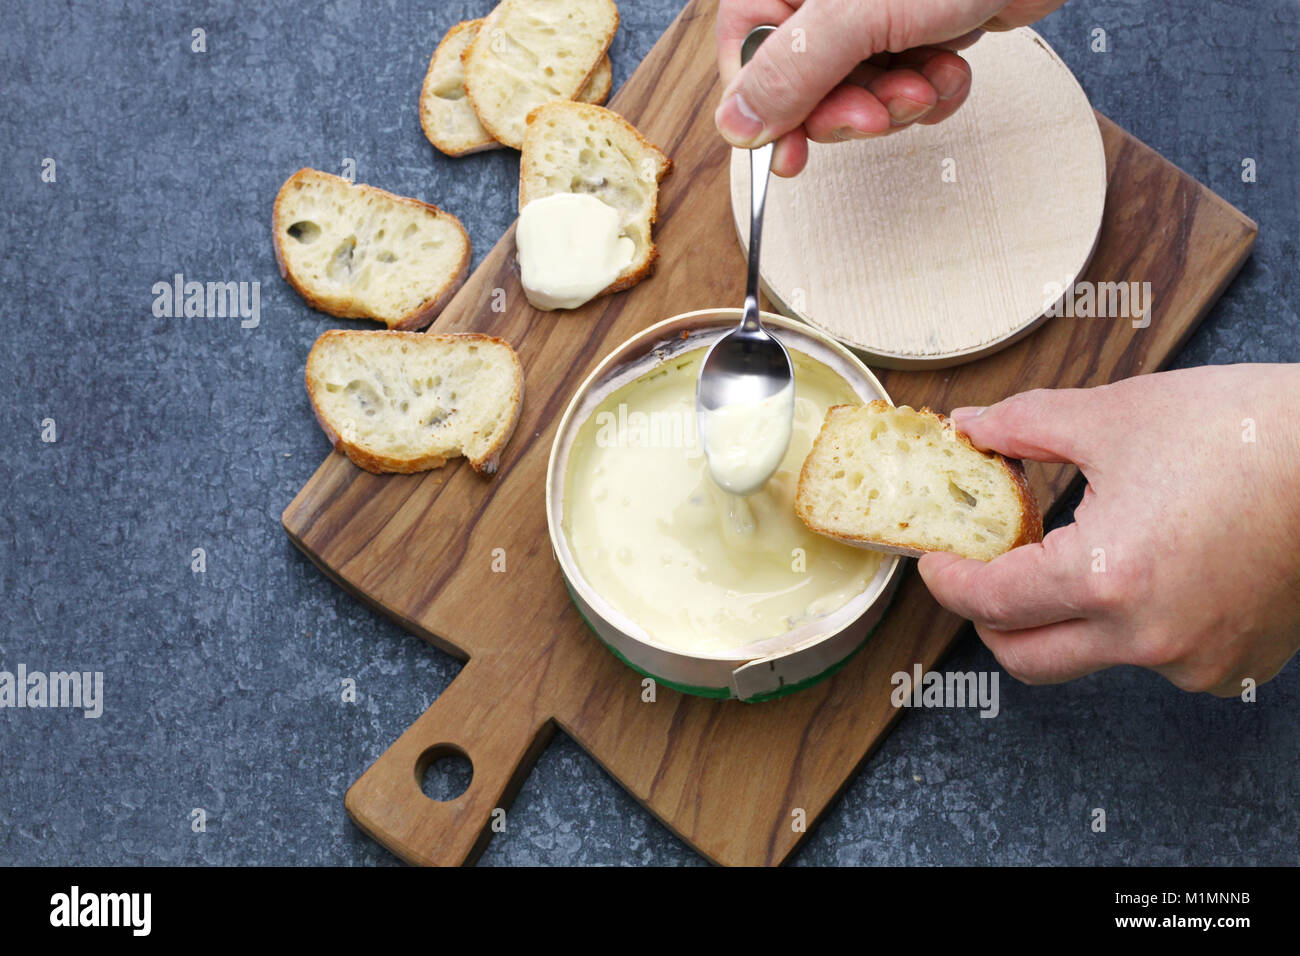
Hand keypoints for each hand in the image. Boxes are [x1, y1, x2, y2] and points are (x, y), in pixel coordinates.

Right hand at [715, 0, 1067, 175]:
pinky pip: (904, 85)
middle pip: (804, 84)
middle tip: (880, 112)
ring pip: (858, 92)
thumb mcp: (858, 14)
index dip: (769, 112)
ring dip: (898, 104)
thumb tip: (735, 126)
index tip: (791, 157)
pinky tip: (951, 67)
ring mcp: (875, 13)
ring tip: (927, 78)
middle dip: (849, 110)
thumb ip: (791, 70)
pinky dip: (932, 91)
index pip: (748, 53)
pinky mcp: (919, 28)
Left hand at [917, 365, 1299, 696]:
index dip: (948, 581)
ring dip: (1067, 615)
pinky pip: (1156, 655)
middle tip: (984, 573)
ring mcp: (1197, 660)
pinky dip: (1133, 620)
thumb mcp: (1116, 415)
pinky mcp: (1236, 665)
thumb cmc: (1251, 431)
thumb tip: (972, 429)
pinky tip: (1150, 565)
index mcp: (1107, 579)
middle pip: (1027, 658)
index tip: (936, 563)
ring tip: (1082, 548)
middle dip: (992, 619)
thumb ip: (1025, 427)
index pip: (991, 603)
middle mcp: (1149, 639)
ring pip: (1092, 656)